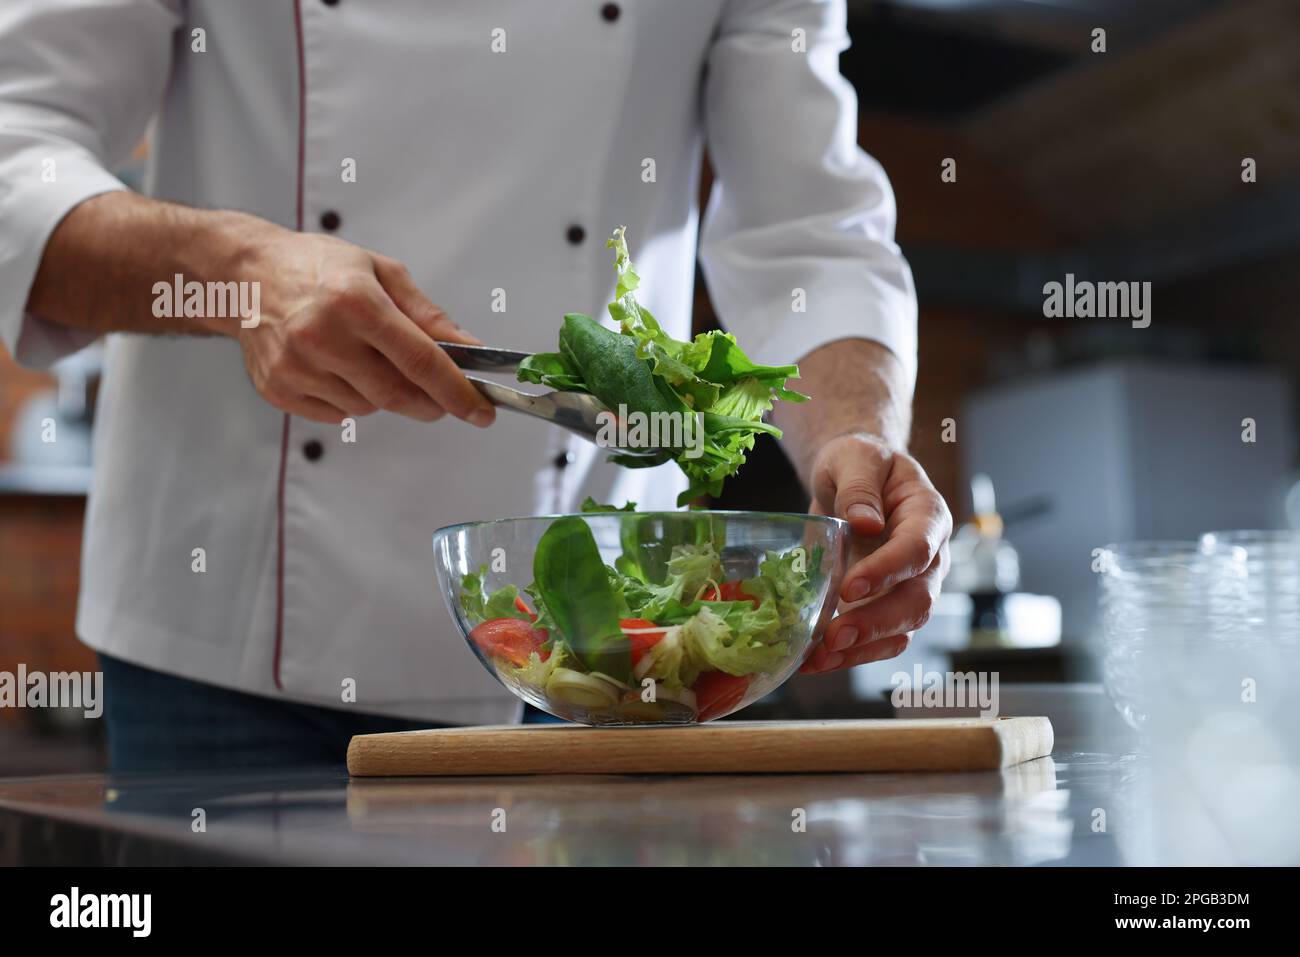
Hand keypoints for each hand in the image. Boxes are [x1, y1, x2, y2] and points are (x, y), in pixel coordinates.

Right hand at [232, 226, 495, 425]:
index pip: (420, 360)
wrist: (244, 275)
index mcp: (354, 301)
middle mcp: (321, 336)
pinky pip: (336, 414)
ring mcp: (295, 367)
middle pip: (396, 395)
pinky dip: (350, 400)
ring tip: (367, 359)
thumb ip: (428, 315)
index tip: (481, 411)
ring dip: (384, 395)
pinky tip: (337, 368)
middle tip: (442, 399)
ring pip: (367, 408)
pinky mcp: (278, 388)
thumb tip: (468, 350)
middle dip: (430, 403)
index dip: (456, 391)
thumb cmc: (315, 267)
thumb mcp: (381, 272)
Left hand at [799, 432, 951, 673]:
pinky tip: (814, 661)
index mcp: (928, 515)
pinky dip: (850, 655)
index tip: (850, 588)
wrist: (854, 476)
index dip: (887, 571)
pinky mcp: (888, 605)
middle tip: (833, 637)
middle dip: (875, 623)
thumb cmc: (858, 462)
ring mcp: (912, 585)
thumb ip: (859, 486)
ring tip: (817, 659)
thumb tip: (866, 523)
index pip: (917, 549)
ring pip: (901, 629)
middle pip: (917, 600)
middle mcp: (930, 556)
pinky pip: (879, 639)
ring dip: (860, 649)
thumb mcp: (854, 458)